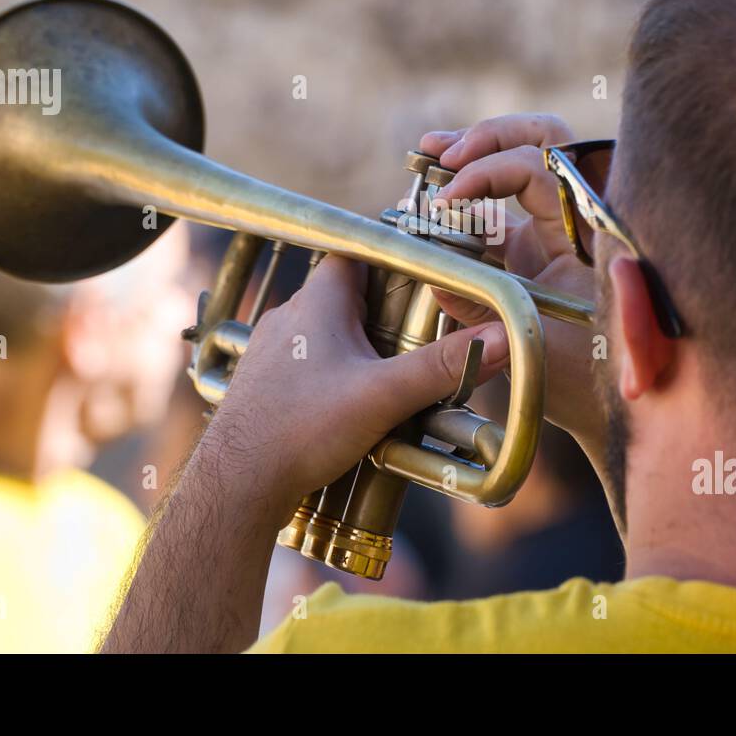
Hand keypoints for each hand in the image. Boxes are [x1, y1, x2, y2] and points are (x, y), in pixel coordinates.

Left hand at [203, 254, 510, 515]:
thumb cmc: (299, 431)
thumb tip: (499, 338)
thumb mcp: (384, 397)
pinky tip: (352, 404)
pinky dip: (335, 373)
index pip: (359, 251)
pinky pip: (309, 364)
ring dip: (360, 344)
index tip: (428, 270)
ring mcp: (272, 351)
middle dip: (387, 309)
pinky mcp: (265, 385)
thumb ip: (443, 366)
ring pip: (327, 331)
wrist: (236, 484)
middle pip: (348, 293)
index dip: (395, 255)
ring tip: (393, 372)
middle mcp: (290, 317)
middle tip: (423, 330)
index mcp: (317, 301)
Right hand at [419, 114, 605, 452]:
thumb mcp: (527, 343)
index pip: (539, 170)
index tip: (449, 198)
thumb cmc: (586, 379)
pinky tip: (435, 187)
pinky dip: (470, 191)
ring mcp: (556, 229)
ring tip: (430, 149)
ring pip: (523, 161)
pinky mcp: (535, 246)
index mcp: (588, 232)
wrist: (613, 405)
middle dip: (490, 138)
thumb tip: (432, 272)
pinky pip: (502, 204)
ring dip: (478, 151)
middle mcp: (576, 218)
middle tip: (444, 152)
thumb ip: (479, 307)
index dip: (489, 172)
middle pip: (543, 142)